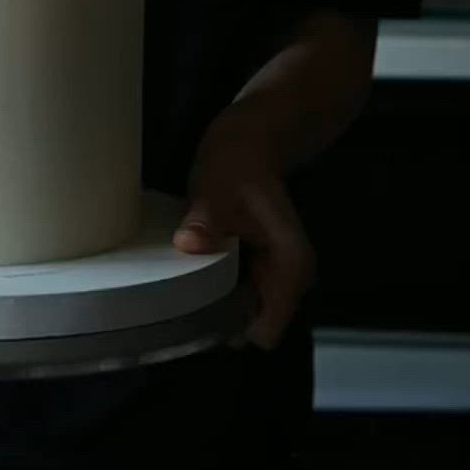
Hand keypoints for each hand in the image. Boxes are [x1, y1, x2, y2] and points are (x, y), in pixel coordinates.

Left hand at [172, 111, 315, 349]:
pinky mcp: (261, 267)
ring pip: (245, 311)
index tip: (196, 314)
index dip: (231, 329)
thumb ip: (206, 219)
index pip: (266, 331)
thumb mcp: (217, 186)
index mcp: (290, 267)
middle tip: (179, 300)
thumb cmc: (236, 161)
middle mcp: (290, 278)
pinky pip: (238, 294)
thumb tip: (189, 243)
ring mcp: (277, 274)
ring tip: (183, 284)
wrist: (250, 138)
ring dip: (215, 303)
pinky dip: (216, 288)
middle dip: (219, 319)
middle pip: (254, 325)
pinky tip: (193, 272)